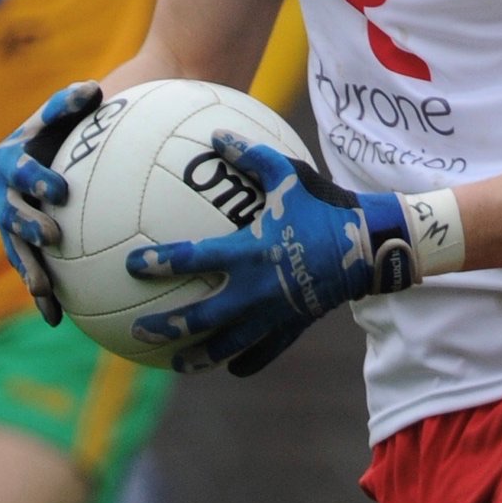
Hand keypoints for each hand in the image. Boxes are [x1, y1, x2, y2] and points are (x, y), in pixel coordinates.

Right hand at [0, 82, 101, 324]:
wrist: (56, 152)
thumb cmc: (64, 129)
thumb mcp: (64, 115)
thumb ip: (72, 102)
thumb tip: (93, 91)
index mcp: (8, 158)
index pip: (20, 170)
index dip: (36, 180)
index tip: (61, 191)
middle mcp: (0, 192)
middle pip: (11, 212)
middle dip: (29, 225)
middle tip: (54, 235)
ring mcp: (6, 222)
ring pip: (14, 247)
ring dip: (28, 267)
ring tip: (44, 287)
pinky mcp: (18, 246)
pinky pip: (27, 271)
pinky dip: (40, 295)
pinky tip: (55, 318)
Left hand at [126, 131, 424, 376]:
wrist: (369, 245)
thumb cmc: (325, 205)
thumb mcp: (288, 175)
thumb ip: (250, 157)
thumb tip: (216, 135)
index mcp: (248, 251)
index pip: (191, 259)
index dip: (158, 263)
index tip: (132, 265)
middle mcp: (254, 289)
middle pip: (200, 316)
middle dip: (165, 327)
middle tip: (136, 331)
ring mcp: (273, 314)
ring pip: (227, 345)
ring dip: (198, 357)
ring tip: (175, 365)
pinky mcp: (292, 327)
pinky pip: (264, 352)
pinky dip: (245, 361)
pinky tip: (229, 367)